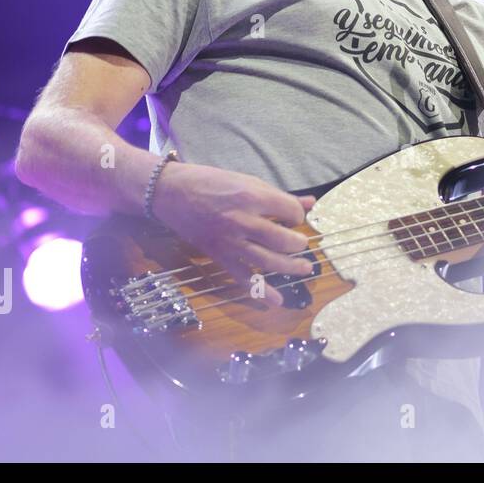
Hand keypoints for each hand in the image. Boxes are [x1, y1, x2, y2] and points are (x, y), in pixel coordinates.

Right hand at [150, 161, 316, 306]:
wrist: (173, 193)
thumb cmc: (211, 182)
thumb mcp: (249, 181)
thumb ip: (281, 196)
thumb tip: (311, 202)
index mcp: (252, 197)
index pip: (291, 212)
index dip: (297, 216)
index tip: (292, 217)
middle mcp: (243, 221)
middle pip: (284, 240)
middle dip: (299, 243)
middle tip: (301, 244)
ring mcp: (231, 242)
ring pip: (269, 261)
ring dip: (291, 267)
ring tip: (304, 268)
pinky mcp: (220, 256)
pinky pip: (243, 277)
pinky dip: (262, 291)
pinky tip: (278, 300)